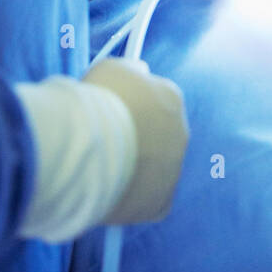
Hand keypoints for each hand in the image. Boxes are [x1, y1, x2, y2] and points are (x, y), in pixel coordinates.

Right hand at [83, 59, 188, 224]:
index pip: (156, 101)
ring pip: (156, 169)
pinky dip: (137, 197)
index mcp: (172, 98)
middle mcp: (180, 133)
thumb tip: (141, 71)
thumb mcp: (112, 67)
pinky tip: (115, 192)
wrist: (91, 145)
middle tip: (108, 142)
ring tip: (105, 168)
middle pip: (159, 136)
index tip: (112, 113)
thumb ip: (131, 70)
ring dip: (137, 168)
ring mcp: (173, 170)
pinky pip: (151, 201)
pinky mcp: (160, 203)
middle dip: (139, 138)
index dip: (132, 107)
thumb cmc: (99, 100)